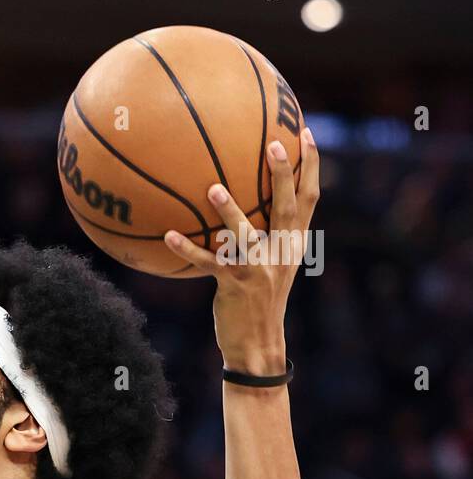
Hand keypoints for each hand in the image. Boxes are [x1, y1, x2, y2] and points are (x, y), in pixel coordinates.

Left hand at [164, 127, 320, 374]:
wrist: (258, 343)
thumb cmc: (258, 299)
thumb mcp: (271, 266)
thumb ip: (266, 236)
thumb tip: (248, 201)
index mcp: (293, 244)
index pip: (309, 199)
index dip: (310, 167)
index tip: (306, 134)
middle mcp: (281, 253)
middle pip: (287, 207)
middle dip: (283, 175)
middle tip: (274, 144)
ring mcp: (258, 269)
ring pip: (244, 235)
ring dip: (228, 211)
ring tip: (212, 187)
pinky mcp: (234, 285)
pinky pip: (208, 262)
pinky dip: (187, 249)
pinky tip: (169, 235)